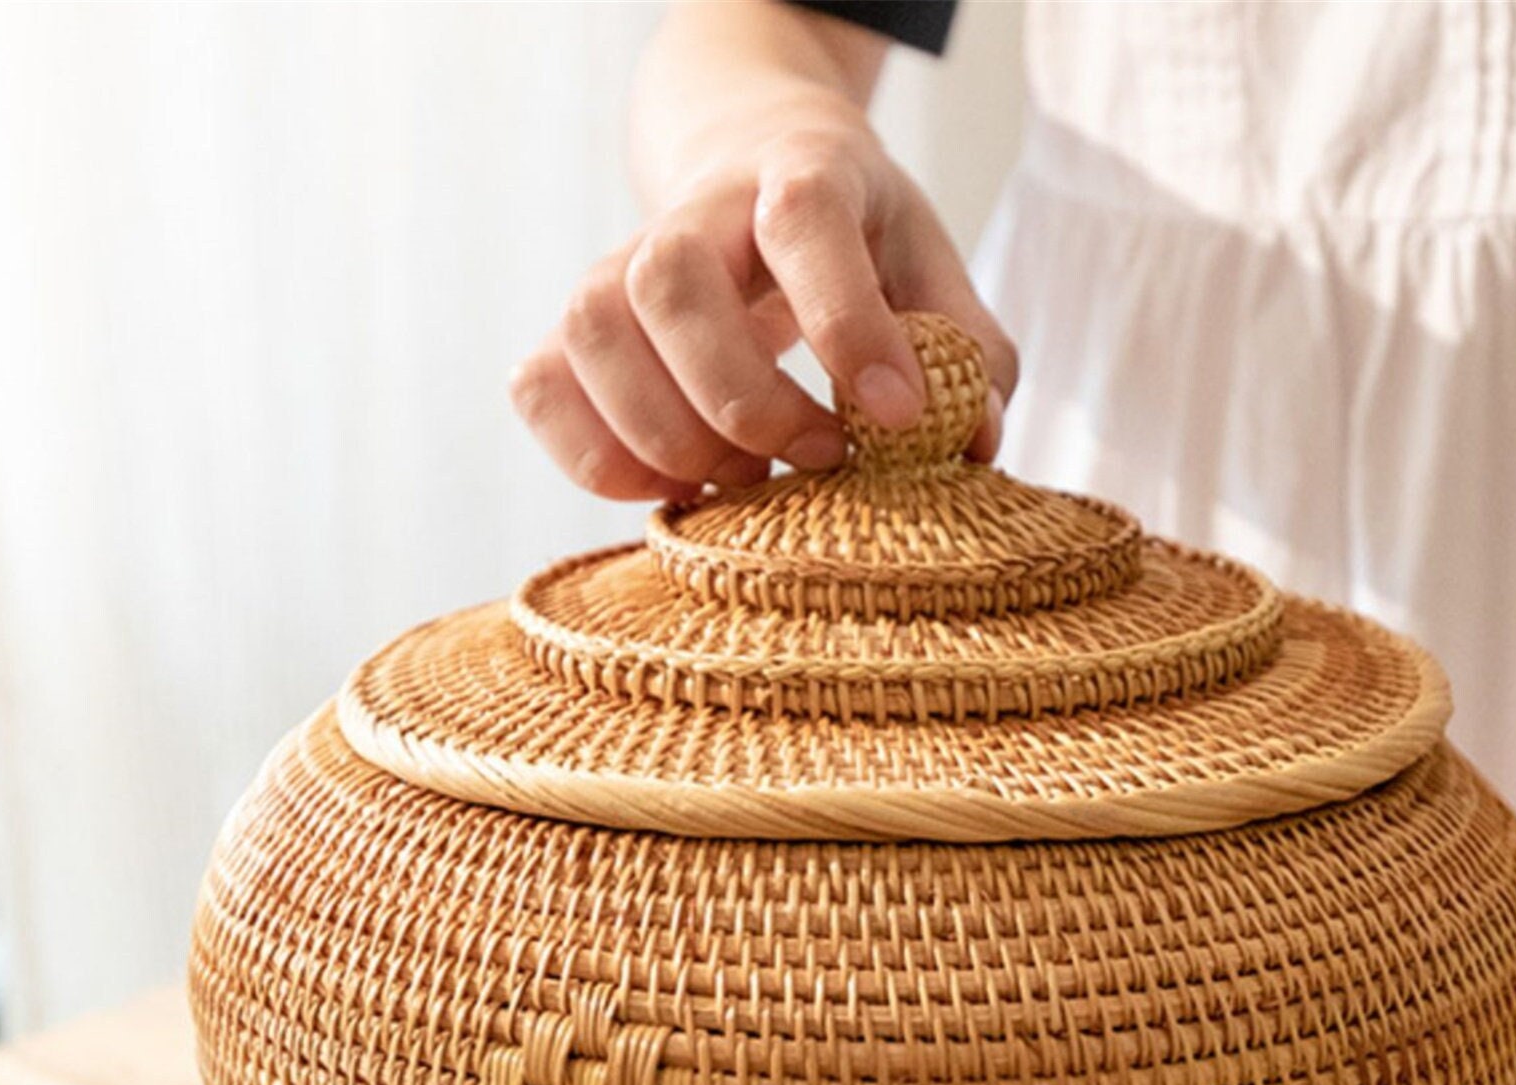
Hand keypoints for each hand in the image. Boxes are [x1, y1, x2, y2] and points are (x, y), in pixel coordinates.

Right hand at [511, 111, 1015, 500]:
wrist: (748, 166)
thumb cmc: (854, 239)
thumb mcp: (928, 268)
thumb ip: (967, 351)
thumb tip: (973, 442)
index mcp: (800, 172)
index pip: (804, 219)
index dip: (847, 323)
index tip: (897, 416)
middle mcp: (695, 210)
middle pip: (671, 280)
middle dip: (741, 398)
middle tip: (816, 457)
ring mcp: (620, 263)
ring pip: (594, 330)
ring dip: (665, 434)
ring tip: (742, 482)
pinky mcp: (576, 328)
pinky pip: (541, 385)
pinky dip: (593, 455)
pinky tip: (667, 487)